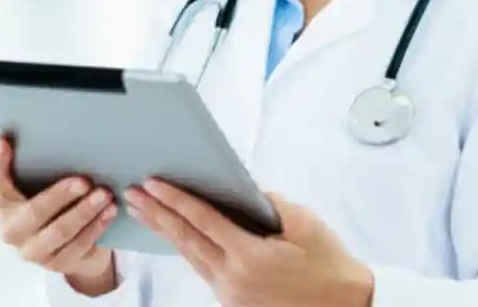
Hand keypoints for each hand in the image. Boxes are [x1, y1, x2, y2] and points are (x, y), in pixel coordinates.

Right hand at [0, 137, 118, 294]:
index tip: (4, 143)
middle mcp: (13, 233)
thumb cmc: (51, 207)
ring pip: (61, 232)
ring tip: (104, 195)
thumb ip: (33, 167)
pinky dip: (97, 227)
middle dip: (60, 196)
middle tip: (83, 181)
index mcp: (3, 208)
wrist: (68, 248)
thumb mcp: (38, 187)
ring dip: (85, 212)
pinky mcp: (58, 265)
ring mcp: (35, 253)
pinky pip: (79, 246)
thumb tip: (33, 132)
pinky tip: (109, 212)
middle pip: (34, 213)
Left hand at [126, 180, 373, 306]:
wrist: (345, 306)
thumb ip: (266, 203)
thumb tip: (240, 191)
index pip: (201, 220)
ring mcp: (230, 294)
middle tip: (132, 194)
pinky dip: (187, 250)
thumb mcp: (302, 223)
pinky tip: (176, 236)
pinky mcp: (233, 302)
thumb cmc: (329, 263)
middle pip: (185, 240)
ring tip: (144, 211)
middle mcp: (233, 278)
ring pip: (190, 257)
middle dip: (156, 214)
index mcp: (249, 256)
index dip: (174, 199)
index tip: (152, 183)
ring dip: (166, 232)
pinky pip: (203, 270)